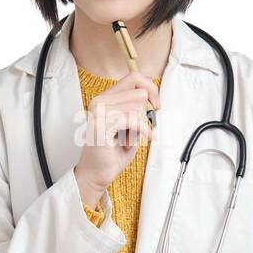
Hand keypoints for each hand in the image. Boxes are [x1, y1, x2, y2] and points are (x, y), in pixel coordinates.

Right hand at [73, 70, 159, 204]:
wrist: (96, 175)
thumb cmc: (112, 154)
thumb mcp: (129, 127)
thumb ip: (136, 110)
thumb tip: (150, 95)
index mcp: (104, 99)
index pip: (133, 77)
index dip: (151, 88)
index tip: (156, 105)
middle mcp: (99, 101)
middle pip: (139, 91)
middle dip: (146, 112)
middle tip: (140, 129)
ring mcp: (98, 111)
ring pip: (137, 106)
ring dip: (140, 125)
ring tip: (130, 138)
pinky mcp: (102, 123)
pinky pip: (133, 119)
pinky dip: (143, 130)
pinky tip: (147, 138)